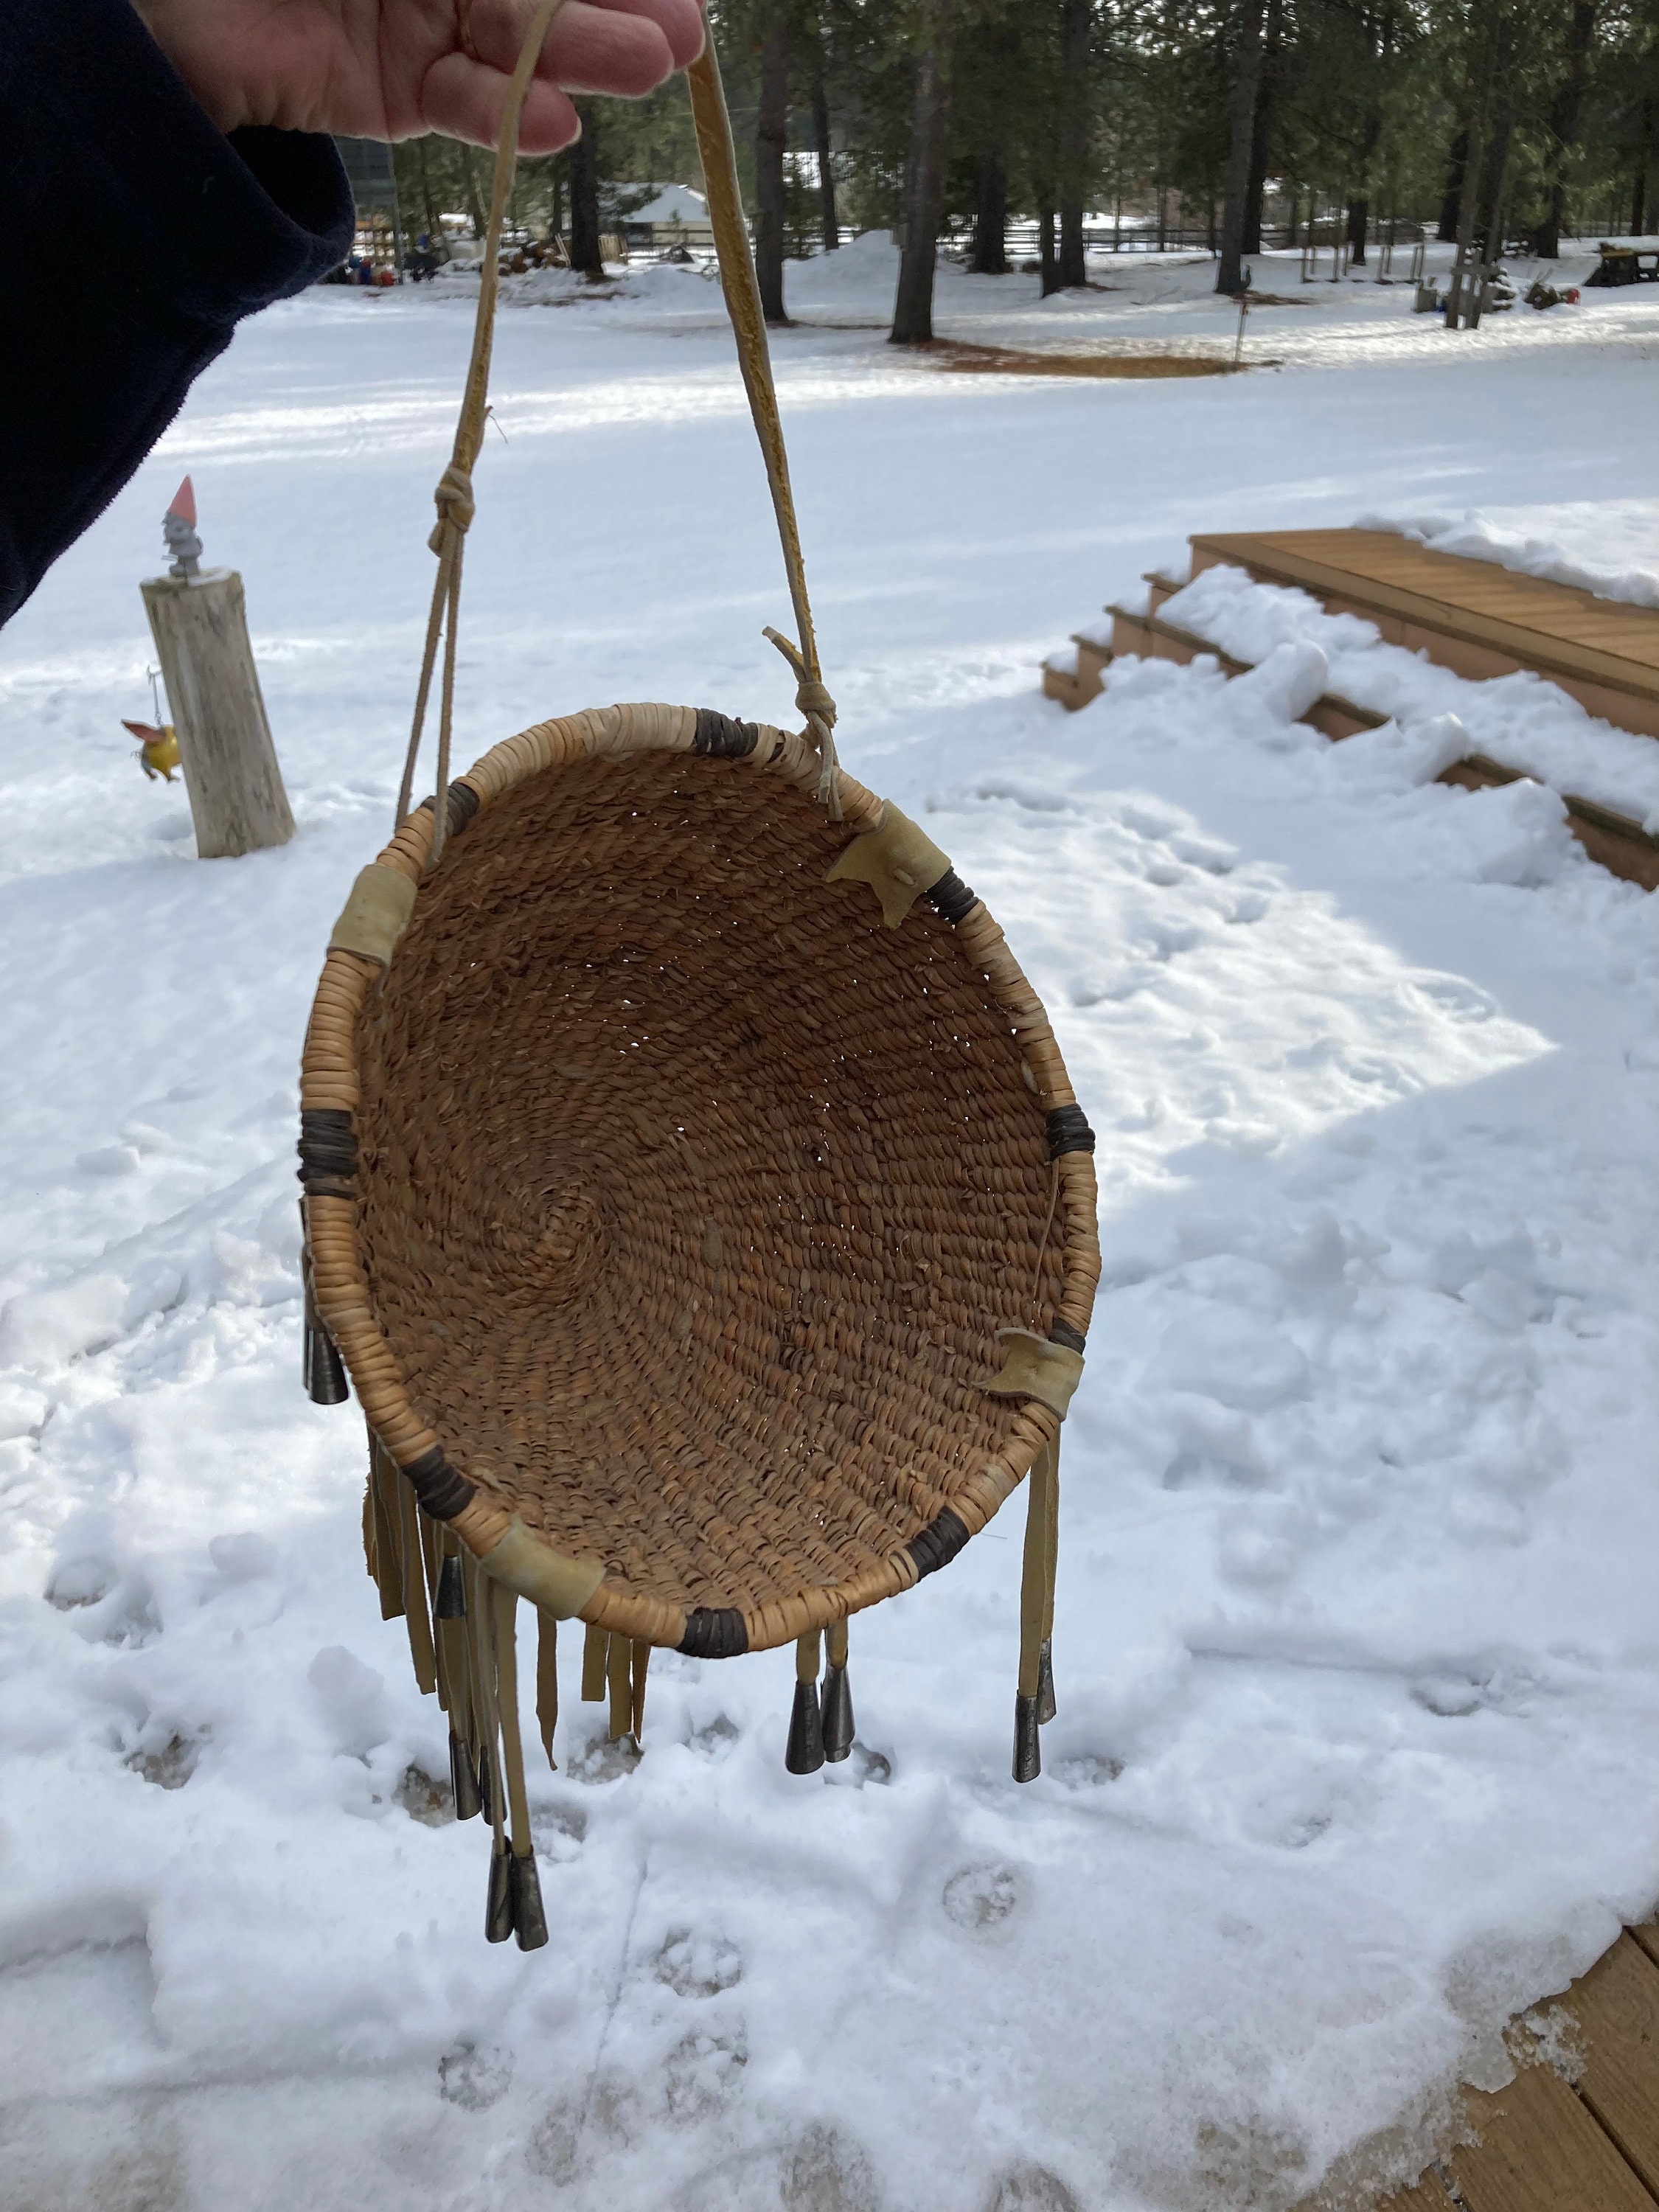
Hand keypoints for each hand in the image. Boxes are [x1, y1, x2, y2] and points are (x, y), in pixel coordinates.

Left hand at [131, 0, 704, 151]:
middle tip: (684, 29)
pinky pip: (458, 103)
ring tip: (647, 66)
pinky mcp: (385, 95)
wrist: (140, 4)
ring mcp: (411, 22)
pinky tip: (554, 122)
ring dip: (579, 57)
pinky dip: (504, 116)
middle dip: (611, 2)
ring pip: (512, 43)